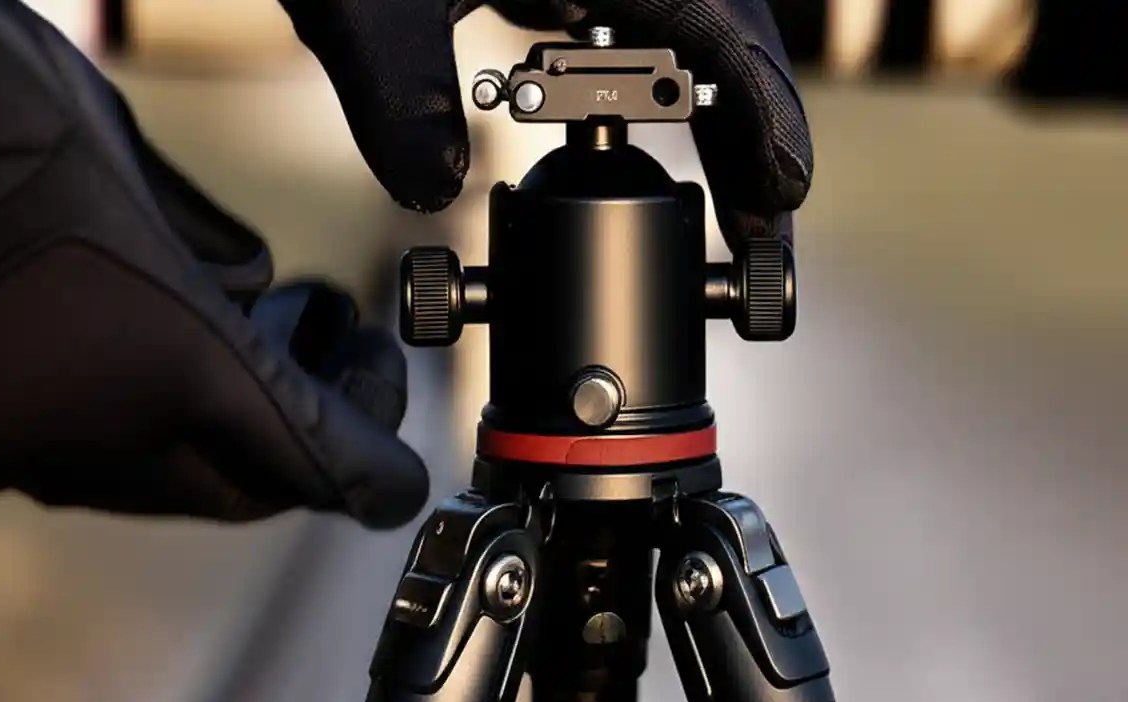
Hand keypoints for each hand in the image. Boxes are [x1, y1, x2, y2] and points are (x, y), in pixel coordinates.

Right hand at [0, 0, 427, 529]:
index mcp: (169, 364)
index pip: (319, 464)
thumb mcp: (133, 166)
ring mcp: (7, 456)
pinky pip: (65, 464)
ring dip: (208, 440)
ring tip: (228, 351)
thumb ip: (209, 254)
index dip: (374, 470)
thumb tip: (250, 291)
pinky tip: (122, 359)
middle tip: (322, 373)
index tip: (394, 461)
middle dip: (298, 448)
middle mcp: (92, 438)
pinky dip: (114, 430)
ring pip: (153, 486)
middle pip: (245, 494)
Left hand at [279, 0, 811, 244]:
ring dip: (718, 119)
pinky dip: (659, 96)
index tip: (784, 184)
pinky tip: (662, 148)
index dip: (759, 105)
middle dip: (752, 130)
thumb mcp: (370, 5)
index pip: (709, 18)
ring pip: (687, 34)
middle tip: (767, 226)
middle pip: (720, 30)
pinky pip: (639, 33)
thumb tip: (434, 189)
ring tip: (743, 207)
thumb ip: (401, 92)